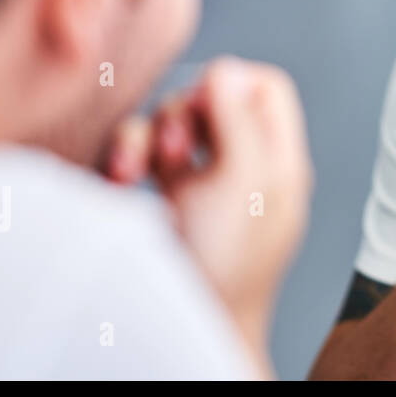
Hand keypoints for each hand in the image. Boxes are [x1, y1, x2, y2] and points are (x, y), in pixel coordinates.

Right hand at [106, 57, 313, 347]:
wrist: (184, 327)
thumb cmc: (225, 265)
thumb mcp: (244, 182)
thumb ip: (240, 120)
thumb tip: (227, 68)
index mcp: (278, 161)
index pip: (267, 89)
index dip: (232, 83)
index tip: (206, 104)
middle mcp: (243, 168)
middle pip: (211, 99)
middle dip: (180, 114)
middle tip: (174, 154)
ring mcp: (201, 185)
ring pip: (168, 126)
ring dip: (142, 137)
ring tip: (131, 171)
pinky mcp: (161, 201)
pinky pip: (139, 155)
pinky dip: (123, 158)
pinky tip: (117, 180)